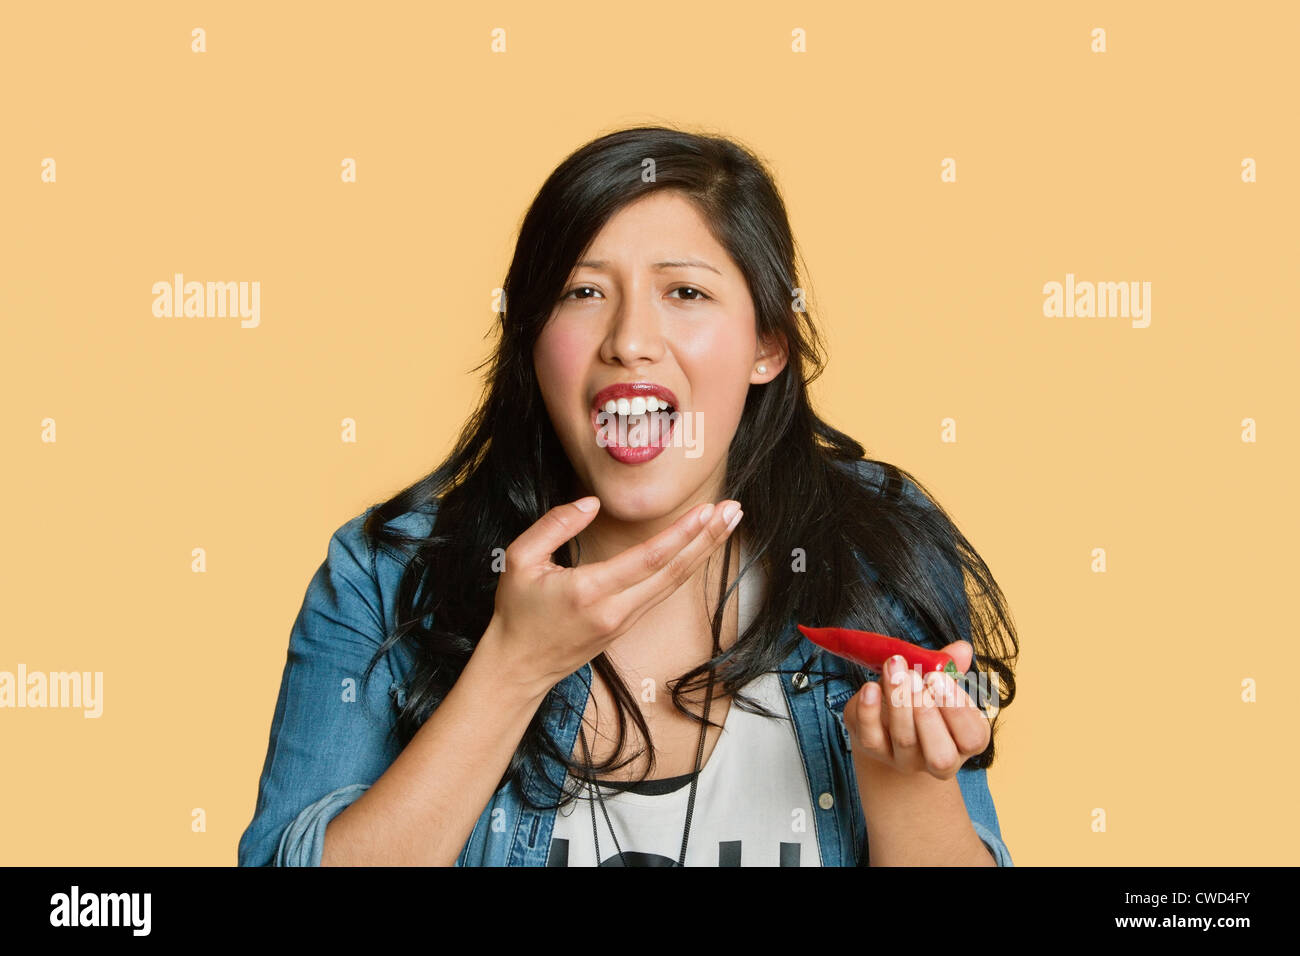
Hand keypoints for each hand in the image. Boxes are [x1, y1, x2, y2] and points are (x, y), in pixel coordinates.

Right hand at [484, 496, 742, 696]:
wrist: (517, 667)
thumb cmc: (516, 612)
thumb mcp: (519, 559)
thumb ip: (554, 525)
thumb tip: (591, 504)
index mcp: (589, 591)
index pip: (648, 560)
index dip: (682, 535)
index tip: (707, 511)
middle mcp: (615, 610)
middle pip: (674, 573)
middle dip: (707, 539)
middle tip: (734, 511)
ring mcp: (624, 622)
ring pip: (674, 584)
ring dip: (703, 552)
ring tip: (726, 524)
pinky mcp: (626, 626)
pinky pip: (662, 593)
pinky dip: (685, 568)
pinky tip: (699, 550)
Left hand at [841, 640, 989, 779]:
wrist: (887, 717)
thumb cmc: (921, 696)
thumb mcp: (937, 682)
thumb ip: (951, 667)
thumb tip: (962, 649)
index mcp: (964, 741)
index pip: (973, 737)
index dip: (958, 710)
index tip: (940, 678)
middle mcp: (940, 758)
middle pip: (941, 756)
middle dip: (928, 715)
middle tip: (916, 678)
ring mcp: (906, 759)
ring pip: (905, 740)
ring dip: (898, 701)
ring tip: (894, 669)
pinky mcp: (875, 751)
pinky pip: (871, 739)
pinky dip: (869, 712)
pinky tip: (870, 688)